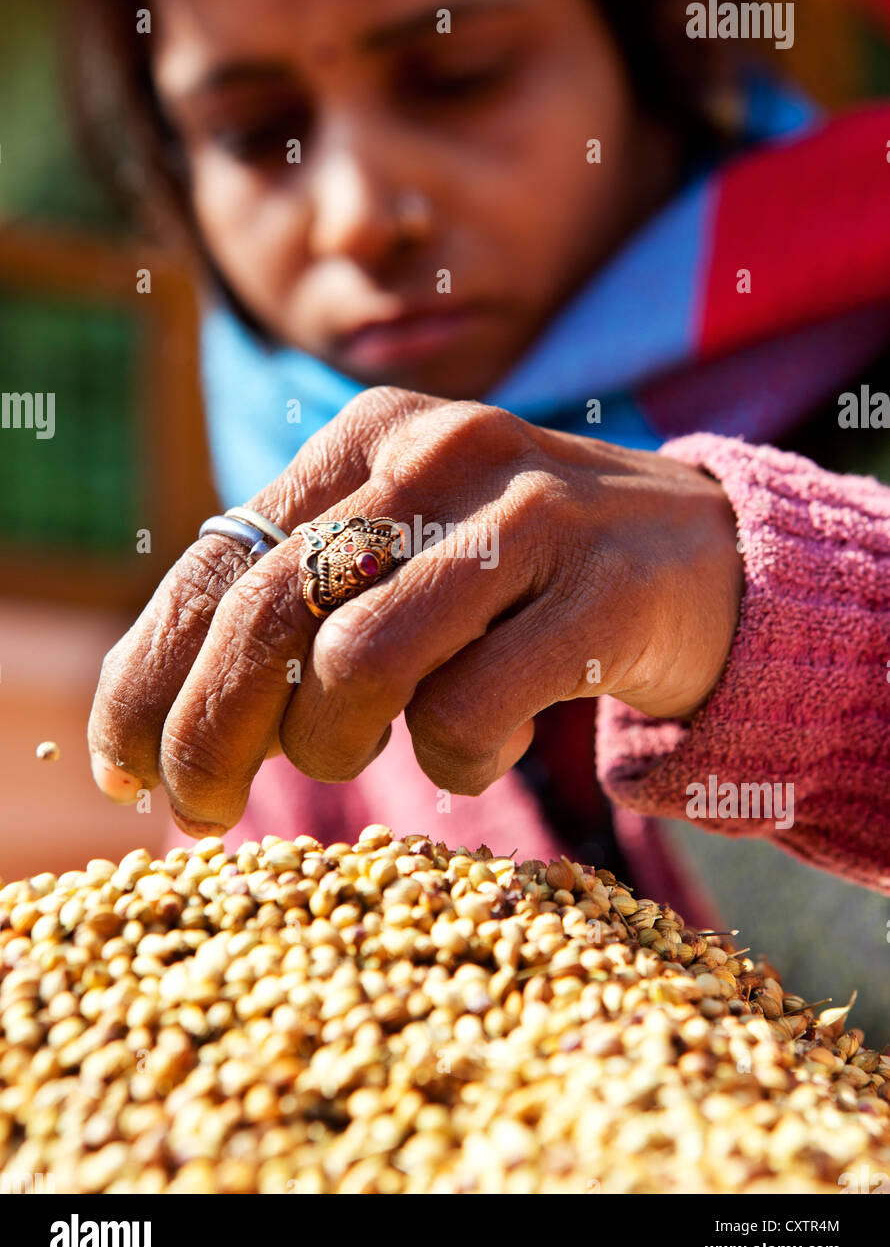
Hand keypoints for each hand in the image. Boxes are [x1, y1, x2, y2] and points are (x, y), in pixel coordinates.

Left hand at [88, 387, 742, 834]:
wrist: (705, 554)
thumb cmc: (523, 574)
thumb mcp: (404, 551)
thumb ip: (306, 598)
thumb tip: (172, 712)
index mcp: (370, 436)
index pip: (218, 560)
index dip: (148, 672)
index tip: (122, 763)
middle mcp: (439, 453)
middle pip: (270, 612)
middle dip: (211, 733)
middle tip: (196, 810)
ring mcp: (528, 515)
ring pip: (359, 662)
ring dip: (334, 743)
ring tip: (363, 753)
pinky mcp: (603, 590)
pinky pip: (471, 709)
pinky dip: (453, 758)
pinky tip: (480, 743)